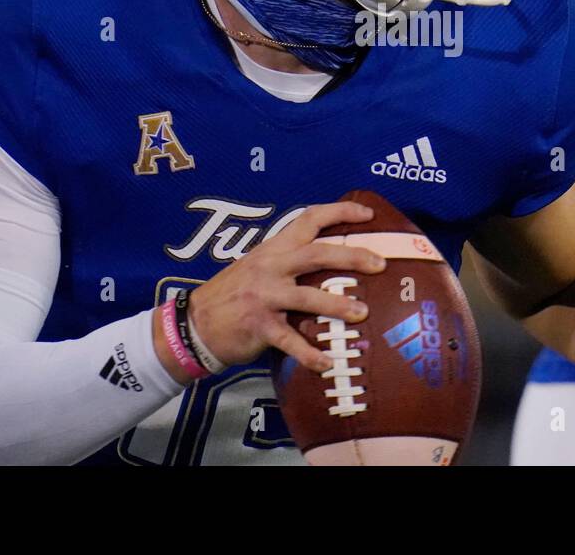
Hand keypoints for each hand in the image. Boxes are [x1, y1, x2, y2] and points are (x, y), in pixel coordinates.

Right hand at [162, 201, 386, 382]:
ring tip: (362, 313)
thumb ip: (288, 260)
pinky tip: (327, 363)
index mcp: (273, 248)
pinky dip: (310, 353)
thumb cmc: (233, 294)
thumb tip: (332, 260)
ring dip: (338, 304)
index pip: (308, 218)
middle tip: (380, 264)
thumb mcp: (259, 265)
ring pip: (307, 296)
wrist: (195, 324)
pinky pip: (290, 341)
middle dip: (351, 256)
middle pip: (317, 253)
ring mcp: (264, 296)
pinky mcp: (259, 325)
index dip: (339, 211)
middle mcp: (271, 267)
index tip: (368, 213)